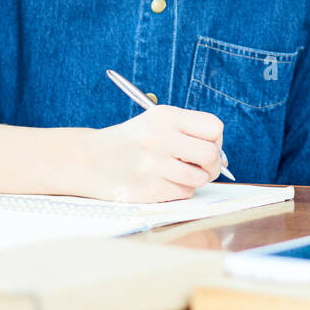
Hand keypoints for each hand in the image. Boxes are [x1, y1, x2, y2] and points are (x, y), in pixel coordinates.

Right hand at [81, 106, 227, 202]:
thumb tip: (222, 157)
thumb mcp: (155, 123)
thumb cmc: (131, 142)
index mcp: (164, 116)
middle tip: (203, 167)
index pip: (214, 127)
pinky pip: (184, 192)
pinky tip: (163, 182)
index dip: (216, 140)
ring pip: (200, 177)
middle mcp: (159, 137)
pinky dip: (180, 190)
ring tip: (179, 173)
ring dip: (195, 179)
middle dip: (213, 164)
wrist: (88, 160)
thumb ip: (188, 132)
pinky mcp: (149, 188)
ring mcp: (153, 164)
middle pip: (211, 154)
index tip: (208, 145)